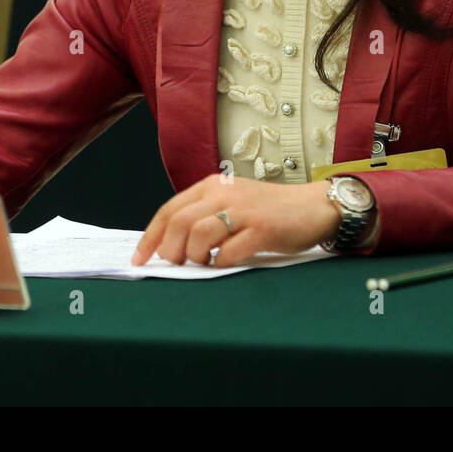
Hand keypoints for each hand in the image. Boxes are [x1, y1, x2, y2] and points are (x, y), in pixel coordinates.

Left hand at [132, 174, 340, 267]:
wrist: (313, 207)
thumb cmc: (268, 210)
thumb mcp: (231, 202)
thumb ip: (203, 215)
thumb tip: (168, 245)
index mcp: (211, 186)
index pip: (169, 210)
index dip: (150, 237)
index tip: (139, 260)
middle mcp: (224, 194)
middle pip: (179, 223)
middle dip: (170, 250)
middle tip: (178, 265)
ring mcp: (244, 210)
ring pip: (200, 236)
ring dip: (196, 257)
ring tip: (206, 262)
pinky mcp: (262, 229)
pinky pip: (229, 252)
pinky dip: (222, 263)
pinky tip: (229, 260)